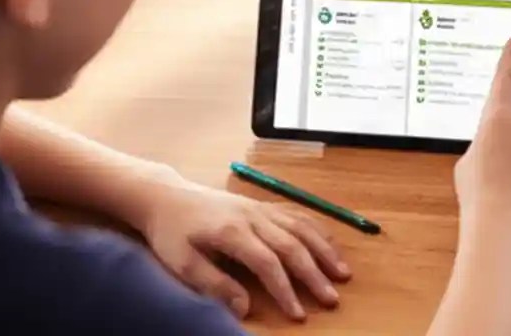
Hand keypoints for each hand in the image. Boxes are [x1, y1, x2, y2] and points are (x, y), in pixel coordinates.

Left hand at [135, 175, 350, 320]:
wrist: (167, 196)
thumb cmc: (171, 232)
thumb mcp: (182, 263)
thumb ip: (213, 285)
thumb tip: (245, 308)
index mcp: (232, 231)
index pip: (267, 262)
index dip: (285, 289)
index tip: (298, 314)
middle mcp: (253, 217)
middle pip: (292, 245)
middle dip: (314, 274)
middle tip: (332, 298)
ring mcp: (260, 208)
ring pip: (301, 227)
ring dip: (324, 250)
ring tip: (343, 272)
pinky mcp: (262, 206)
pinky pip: (297, 215)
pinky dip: (317, 229)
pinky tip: (330, 244)